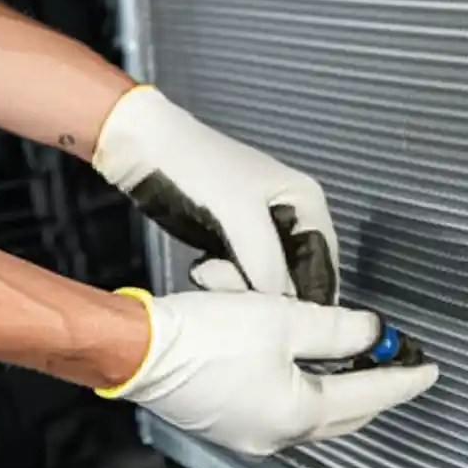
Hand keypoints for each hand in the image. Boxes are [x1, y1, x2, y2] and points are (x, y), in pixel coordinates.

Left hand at [91, 86, 337, 301]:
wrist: (144, 147)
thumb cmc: (197, 173)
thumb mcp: (238, 216)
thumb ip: (268, 264)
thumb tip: (286, 309)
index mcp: (307, 203)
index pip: (324, 267)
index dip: (304, 298)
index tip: (273, 319)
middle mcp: (291, 216)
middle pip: (295, 276)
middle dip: (263, 290)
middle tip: (225, 279)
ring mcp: (260, 228)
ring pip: (264, 279)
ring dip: (237, 285)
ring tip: (207, 270)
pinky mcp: (232, 237)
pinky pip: (241, 273)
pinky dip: (224, 279)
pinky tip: (201, 267)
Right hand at [98, 261, 438, 456]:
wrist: (138, 349)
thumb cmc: (207, 333)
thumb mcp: (285, 319)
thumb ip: (339, 328)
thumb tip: (373, 333)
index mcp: (298, 413)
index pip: (369, 394)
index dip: (403, 379)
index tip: (430, 368)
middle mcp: (277, 434)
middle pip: (345, 414)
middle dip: (377, 392)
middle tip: (400, 369)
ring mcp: (251, 433)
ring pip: (316, 416)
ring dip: (342, 392)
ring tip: (362, 366)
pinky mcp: (229, 422)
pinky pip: (286, 411)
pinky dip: (308, 392)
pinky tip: (311, 372)